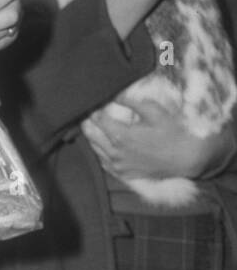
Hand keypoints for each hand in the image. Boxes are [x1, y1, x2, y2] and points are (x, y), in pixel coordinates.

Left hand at [84, 101, 233, 180]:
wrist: (185, 159)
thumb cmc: (172, 133)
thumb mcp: (154, 111)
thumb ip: (132, 103)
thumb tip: (116, 95)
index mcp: (120, 136)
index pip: (97, 120)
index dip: (92, 109)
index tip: (91, 102)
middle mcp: (114, 153)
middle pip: (91, 135)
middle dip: (87, 122)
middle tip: (86, 113)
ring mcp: (117, 166)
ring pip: (95, 149)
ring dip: (92, 137)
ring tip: (91, 126)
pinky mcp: (123, 174)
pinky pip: (104, 162)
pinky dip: (100, 151)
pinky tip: (101, 145)